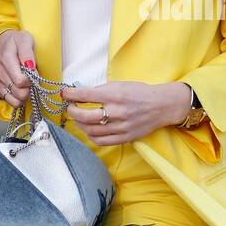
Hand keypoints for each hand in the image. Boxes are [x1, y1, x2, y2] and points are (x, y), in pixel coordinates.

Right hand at [0, 29, 36, 109]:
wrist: (3, 42)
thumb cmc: (16, 41)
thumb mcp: (25, 40)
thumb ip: (28, 53)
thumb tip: (31, 68)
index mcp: (7, 60)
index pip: (21, 81)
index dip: (31, 80)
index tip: (34, 73)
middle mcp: (0, 73)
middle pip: (19, 93)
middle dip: (30, 89)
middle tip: (31, 80)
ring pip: (15, 101)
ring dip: (24, 96)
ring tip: (26, 85)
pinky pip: (10, 101)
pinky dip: (17, 98)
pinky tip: (20, 88)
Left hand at [60, 81, 189, 144]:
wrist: (162, 106)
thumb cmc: (140, 93)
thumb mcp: (120, 85)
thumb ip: (100, 90)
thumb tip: (79, 94)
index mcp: (115, 94)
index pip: (85, 95)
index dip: (70, 94)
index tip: (64, 94)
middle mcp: (117, 111)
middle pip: (83, 115)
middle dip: (72, 111)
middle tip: (70, 107)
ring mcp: (120, 127)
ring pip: (90, 130)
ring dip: (79, 124)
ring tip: (78, 118)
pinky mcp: (124, 138)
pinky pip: (100, 140)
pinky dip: (90, 135)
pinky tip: (89, 129)